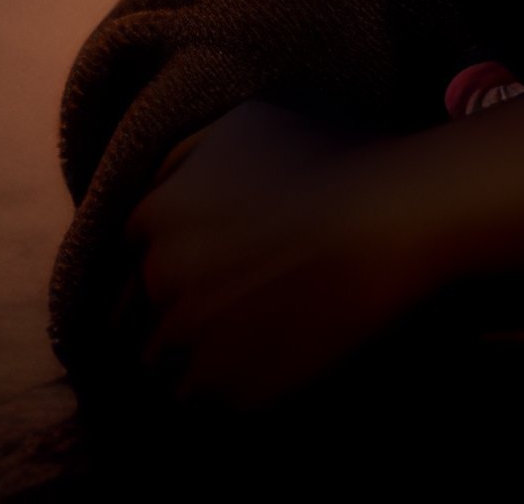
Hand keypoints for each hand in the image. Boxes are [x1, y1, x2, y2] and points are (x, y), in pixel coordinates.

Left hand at [125, 100, 431, 408]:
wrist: (390, 218)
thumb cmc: (330, 156)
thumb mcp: (249, 120)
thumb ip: (188, 154)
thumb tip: (163, 181)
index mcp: (157, 214)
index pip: (133, 246)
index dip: (166, 249)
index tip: (202, 252)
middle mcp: (161, 281)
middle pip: (141, 311)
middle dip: (172, 305)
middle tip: (224, 296)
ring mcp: (193, 341)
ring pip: (165, 365)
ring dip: (192, 354)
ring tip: (242, 335)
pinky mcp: (232, 389)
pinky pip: (208, 401)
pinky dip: (228, 386)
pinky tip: (267, 355)